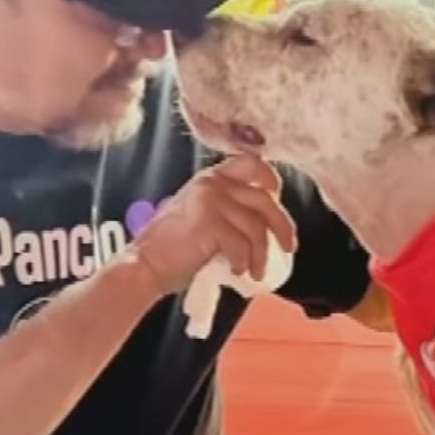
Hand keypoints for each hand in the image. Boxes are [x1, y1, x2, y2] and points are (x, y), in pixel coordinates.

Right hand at [130, 156, 298, 291]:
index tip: (277, 196)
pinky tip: (237, 271)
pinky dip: (244, 261)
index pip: (250, 163)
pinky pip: (243, 244)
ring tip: (256, 271)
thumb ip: (227, 209)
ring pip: (256, 227)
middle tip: (288, 248)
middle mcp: (212, 184)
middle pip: (263, 199)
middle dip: (282, 226)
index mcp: (210, 178)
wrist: (145, 265)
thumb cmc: (171, 248)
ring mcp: (211, 202)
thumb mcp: (200, 216)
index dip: (270, 177)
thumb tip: (262, 223)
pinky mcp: (210, 223)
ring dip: (261, 254)